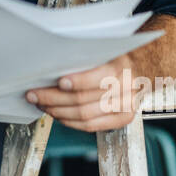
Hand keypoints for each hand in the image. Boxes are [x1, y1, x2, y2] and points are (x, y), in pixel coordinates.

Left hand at [25, 51, 143, 131]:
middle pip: (85, 99)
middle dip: (54, 98)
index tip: (58, 81)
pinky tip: (57, 115)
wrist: (141, 70)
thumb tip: (50, 63)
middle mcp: (126, 87)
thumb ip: (83, 56)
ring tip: (41, 105)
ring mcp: (127, 106)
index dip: (78, 82)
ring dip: (57, 112)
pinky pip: (92, 126)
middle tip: (34, 95)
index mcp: (121, 66)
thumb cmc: (113, 58)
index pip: (98, 78)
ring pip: (85, 115)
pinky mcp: (123, 119)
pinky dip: (70, 122)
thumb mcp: (103, 49)